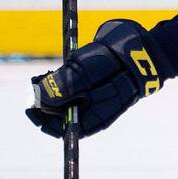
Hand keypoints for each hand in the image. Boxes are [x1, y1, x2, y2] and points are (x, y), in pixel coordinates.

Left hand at [27, 20, 168, 137]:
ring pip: (61, 100)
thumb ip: (63, 87)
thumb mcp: (88, 74)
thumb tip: (38, 98)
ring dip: (50, 88)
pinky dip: (59, 80)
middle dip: (44, 99)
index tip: (31, 101)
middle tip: (37, 80)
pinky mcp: (93, 86)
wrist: (146, 49)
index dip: (42, 118)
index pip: (60, 129)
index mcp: (94, 118)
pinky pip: (70, 89)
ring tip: (46, 73)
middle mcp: (92, 112)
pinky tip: (57, 69)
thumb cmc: (120, 64)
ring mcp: (93, 98)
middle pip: (58, 114)